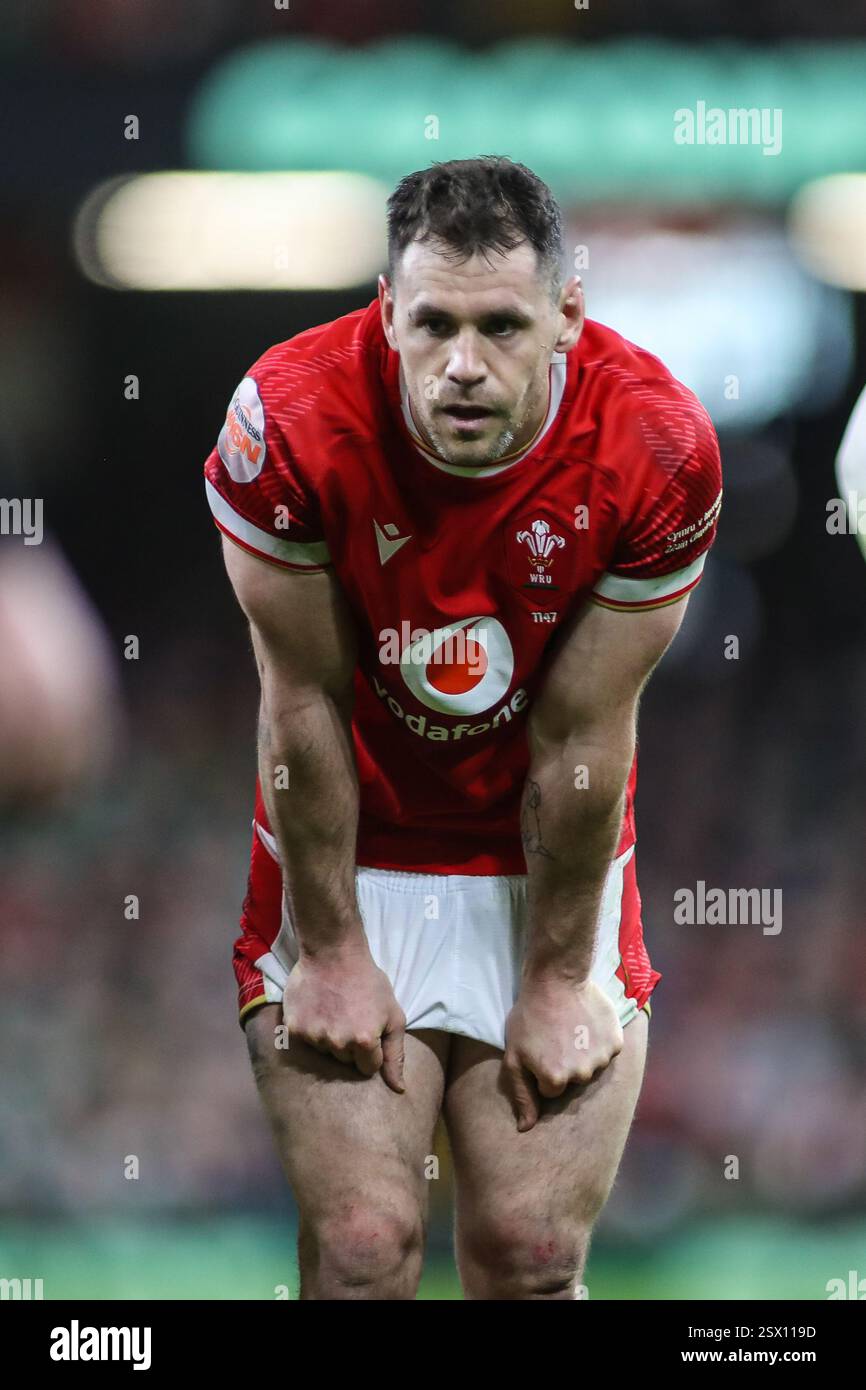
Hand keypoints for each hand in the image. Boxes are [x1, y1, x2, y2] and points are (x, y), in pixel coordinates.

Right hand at [281, 946, 406, 1092]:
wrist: (332, 953)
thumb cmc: (368, 982)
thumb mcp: (394, 1015)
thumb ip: (396, 1054)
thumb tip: (399, 1090)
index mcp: (364, 1042)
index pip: (369, 1068)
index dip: (371, 1050)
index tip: (368, 1030)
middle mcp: (338, 1044)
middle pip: (346, 1062)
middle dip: (351, 1046)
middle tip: (351, 1017)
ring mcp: (314, 1037)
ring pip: (325, 1053)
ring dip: (330, 1038)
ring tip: (334, 1011)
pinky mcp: (293, 1029)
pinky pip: (306, 1042)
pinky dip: (311, 1030)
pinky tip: (317, 1010)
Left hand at [503, 976, 622, 1131]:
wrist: (556, 979)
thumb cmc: (529, 1016)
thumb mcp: (514, 1055)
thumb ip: (521, 1094)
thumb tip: (525, 1128)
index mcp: (555, 1079)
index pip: (550, 1089)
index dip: (542, 1069)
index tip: (539, 1049)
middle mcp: (581, 1074)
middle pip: (573, 1080)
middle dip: (563, 1064)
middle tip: (554, 1037)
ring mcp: (601, 1058)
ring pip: (591, 1067)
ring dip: (582, 1053)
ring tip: (570, 1029)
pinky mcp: (616, 1041)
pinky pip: (608, 1051)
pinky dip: (599, 1041)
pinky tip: (587, 1024)